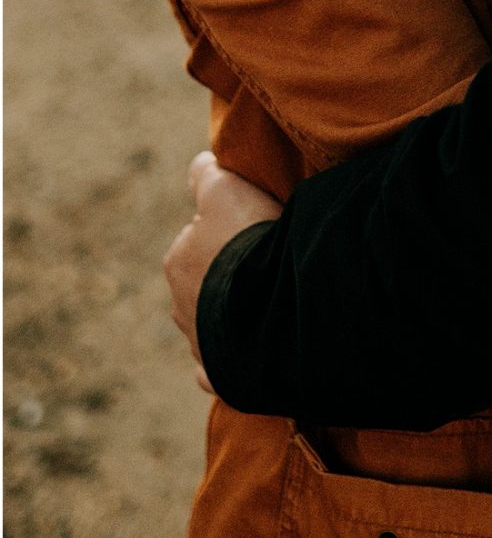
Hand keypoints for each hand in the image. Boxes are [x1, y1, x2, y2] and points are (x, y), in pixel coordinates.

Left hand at [164, 151, 281, 391]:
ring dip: (232, 315)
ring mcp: (201, 344)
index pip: (198, 239)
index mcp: (178, 261)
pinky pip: (218, 370)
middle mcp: (181, 305)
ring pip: (211, 325)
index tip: (256, 228)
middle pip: (204, 283)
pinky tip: (245, 352)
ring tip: (267, 303)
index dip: (228, 231)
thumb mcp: (226, 189)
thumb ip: (207, 174)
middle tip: (265, 265)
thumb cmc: (245, 243)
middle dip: (227, 276)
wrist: (267, 308)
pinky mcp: (222, 375)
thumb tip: (200, 163)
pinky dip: (227, 362)